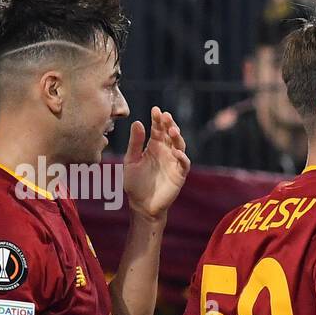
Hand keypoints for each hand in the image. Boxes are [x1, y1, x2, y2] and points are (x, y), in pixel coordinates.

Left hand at [123, 106, 188, 220]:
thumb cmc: (135, 182)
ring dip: (177, 137)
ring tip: (172, 130)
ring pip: (179, 146)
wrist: (141, 204)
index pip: (157, 129)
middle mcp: (165, 152)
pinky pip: (184, 164)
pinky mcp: (179, 174)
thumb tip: (137, 122)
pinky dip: (182, 157)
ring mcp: (173, 162)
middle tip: (165, 116)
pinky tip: (177, 152)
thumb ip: (135, 142)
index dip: (157, 120)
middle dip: (169, 124)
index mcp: (153, 146)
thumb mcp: (131, 160)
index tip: (155, 110)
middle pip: (170, 134)